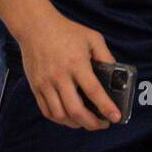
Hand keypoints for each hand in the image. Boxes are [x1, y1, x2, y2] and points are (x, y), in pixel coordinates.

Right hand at [12, 10, 121, 129]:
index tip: (116, 117)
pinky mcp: (35, 87)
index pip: (93, 91)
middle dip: (92, 123)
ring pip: (60, 115)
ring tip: (87, 122)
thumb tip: (116, 76)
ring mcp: (45, 84)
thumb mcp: (92, 38)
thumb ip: (106, 56)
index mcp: (77, 64)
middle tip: (103, 124)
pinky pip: (47, 111)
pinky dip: (60, 119)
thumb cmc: (66, 31)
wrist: (35, 27)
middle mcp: (60, 76)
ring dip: (76, 124)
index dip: (106, 107)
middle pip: (76, 110)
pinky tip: (70, 117)